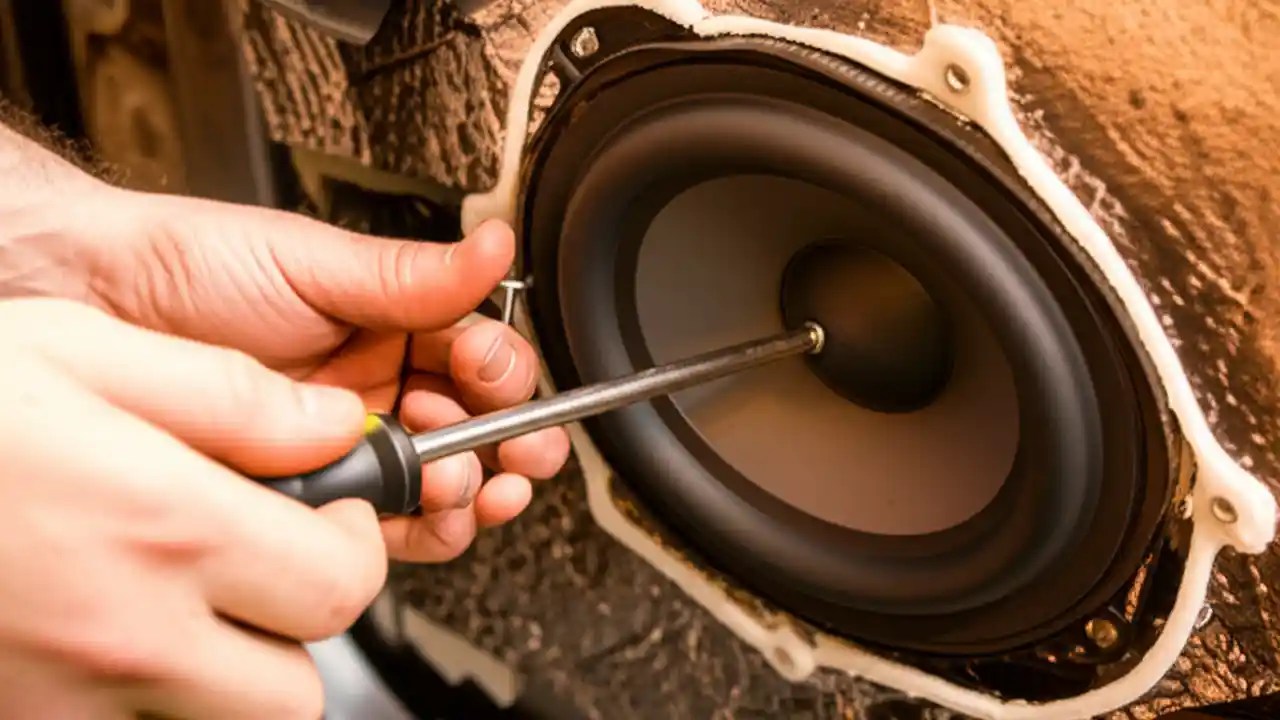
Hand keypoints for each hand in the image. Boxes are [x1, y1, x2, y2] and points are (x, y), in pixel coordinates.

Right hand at [0, 297, 386, 718]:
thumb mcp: (79, 349)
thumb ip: (228, 395)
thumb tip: (331, 427)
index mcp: (157, 530)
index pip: (341, 583)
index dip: (352, 544)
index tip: (327, 510)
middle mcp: (119, 637)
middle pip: (296, 687)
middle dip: (298, 626)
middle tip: (259, 564)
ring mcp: (60, 703)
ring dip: (228, 671)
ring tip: (179, 596)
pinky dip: (143, 694)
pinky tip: (103, 627)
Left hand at [2, 183, 570, 560]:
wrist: (87, 301)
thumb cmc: (188, 265)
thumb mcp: (312, 264)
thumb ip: (414, 275)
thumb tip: (494, 248)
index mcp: (391, 322)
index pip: (478, 357)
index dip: (502, 376)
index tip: (495, 380)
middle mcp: (377, 385)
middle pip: (475, 428)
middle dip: (506, 445)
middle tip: (513, 457)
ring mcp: (345, 445)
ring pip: (438, 485)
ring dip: (468, 494)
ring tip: (459, 488)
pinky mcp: (310, 494)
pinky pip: (383, 524)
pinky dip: (415, 529)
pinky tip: (421, 516)